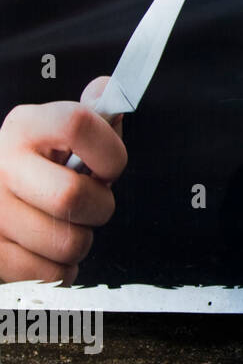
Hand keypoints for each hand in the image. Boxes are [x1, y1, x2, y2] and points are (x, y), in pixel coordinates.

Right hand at [0, 78, 126, 284]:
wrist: (0, 194)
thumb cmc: (47, 168)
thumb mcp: (69, 136)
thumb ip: (97, 114)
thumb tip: (109, 89)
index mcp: (25, 125)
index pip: (77, 123)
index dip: (109, 152)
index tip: (109, 168)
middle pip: (72, 197)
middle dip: (99, 209)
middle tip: (90, 205)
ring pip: (65, 243)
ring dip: (79, 243)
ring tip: (65, 227)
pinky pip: (46, 274)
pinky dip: (60, 269)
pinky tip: (48, 250)